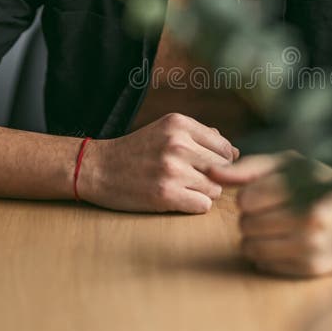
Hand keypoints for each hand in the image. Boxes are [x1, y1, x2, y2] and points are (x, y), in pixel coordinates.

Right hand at [77, 113, 238, 213]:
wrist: (97, 168)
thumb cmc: (136, 151)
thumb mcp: (165, 130)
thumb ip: (200, 136)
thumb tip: (234, 151)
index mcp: (180, 124)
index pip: (224, 147)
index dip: (220, 160)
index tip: (206, 167)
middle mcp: (178, 144)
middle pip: (223, 169)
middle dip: (213, 177)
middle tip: (191, 179)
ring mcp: (172, 169)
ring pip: (215, 189)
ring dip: (203, 193)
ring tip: (181, 188)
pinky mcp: (165, 194)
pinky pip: (203, 205)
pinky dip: (194, 206)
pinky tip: (178, 200)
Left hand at [209, 155, 331, 276]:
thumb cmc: (323, 183)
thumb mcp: (291, 164)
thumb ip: (249, 167)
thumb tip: (212, 172)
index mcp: (300, 189)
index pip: (245, 200)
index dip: (252, 196)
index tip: (269, 195)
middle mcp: (307, 220)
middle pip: (245, 224)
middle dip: (254, 217)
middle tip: (276, 211)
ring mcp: (311, 247)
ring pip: (250, 248)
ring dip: (258, 237)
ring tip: (279, 226)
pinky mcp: (313, 270)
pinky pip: (265, 265)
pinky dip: (270, 254)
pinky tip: (289, 242)